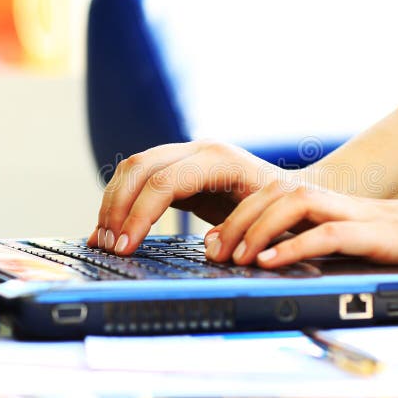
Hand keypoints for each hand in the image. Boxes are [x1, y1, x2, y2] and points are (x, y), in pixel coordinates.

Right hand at [87, 141, 298, 254]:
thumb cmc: (283, 210)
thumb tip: (211, 248)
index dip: (140, 214)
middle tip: (109, 246)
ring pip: (133, 168)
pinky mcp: (177, 168)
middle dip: (117, 208)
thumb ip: (240, 229)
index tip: (125, 247)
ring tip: (103, 241)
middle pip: (140, 167)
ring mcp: (186, 154)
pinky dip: (120, 201)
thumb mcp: (267, 220)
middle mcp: (199, 149)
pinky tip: (110, 228)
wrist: (293, 190)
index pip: (165, 181)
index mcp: (220, 160)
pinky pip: (139, 178)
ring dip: (113, 203)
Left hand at [204, 182, 397, 272]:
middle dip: (237, 220)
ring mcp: (364, 216)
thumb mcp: (372, 251)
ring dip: (258, 227)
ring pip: (297, 203)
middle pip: (277, 192)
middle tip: (213, 251)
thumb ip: (338, 255)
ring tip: (236, 256)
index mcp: (340, 209)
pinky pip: (332, 233)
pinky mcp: (384, 234)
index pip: (277, 196)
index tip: (216, 243)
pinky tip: (272, 261)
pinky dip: (296, 244)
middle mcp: (346, 205)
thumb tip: (296, 271)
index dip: (241, 214)